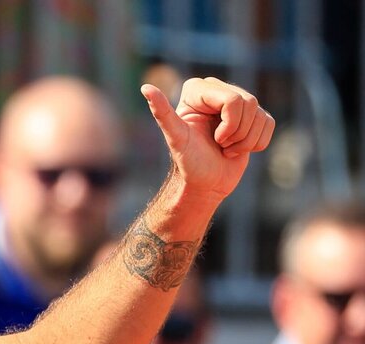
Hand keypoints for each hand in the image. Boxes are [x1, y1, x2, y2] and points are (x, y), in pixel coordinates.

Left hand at [142, 77, 274, 198]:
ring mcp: (236, 103)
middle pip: (249, 104)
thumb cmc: (189, 162)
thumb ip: (162, 113)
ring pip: (260, 114)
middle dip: (236, 133)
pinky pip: (269, 123)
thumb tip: (145, 88)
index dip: (229, 125)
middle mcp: (216, 90)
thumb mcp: (176, 137)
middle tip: (219, 145)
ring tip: (226, 148)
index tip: (213, 139)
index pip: (233, 100)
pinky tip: (238, 149)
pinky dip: (257, 143)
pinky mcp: (252, 117)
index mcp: (196, 89)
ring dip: (246, 140)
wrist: (205, 182)